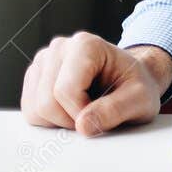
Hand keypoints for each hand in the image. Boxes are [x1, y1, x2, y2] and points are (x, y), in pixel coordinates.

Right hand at [21, 34, 171, 136]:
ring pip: (34, 110)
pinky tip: (71, 110)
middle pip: (46, 103)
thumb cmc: (135, 85)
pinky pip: (30, 112)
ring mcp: (43, 62)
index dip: (81, 113)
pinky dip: (50, 120)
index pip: (65, 91)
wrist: (130, 79)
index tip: (103, 113)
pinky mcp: (34, 78)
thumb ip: (116, 110)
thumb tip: (83, 126)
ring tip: (85, 110)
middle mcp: (59, 48)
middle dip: (70, 119)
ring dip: (59, 121)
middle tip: (95, 114)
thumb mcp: (141, 99)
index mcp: (86, 45)